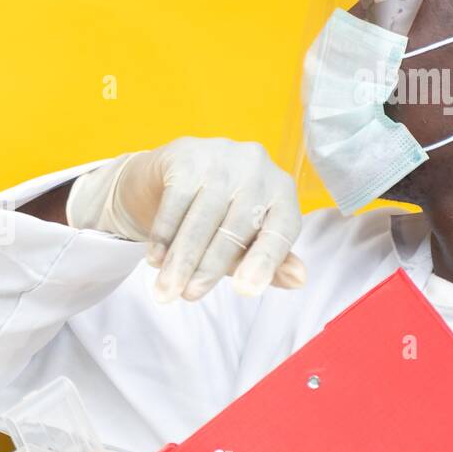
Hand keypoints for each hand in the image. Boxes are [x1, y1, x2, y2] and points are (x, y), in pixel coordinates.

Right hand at [67, 138, 305, 301]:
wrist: (174, 174)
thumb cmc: (219, 214)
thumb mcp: (247, 239)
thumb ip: (271, 262)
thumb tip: (298, 280)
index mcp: (281, 191)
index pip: (281, 230)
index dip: (266, 261)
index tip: (247, 291)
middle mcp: (258, 168)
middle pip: (237, 227)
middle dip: (209, 267)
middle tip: (189, 297)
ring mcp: (222, 157)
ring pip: (202, 218)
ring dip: (181, 259)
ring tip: (166, 289)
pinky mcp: (187, 154)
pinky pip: (175, 202)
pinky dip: (163, 235)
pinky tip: (154, 260)